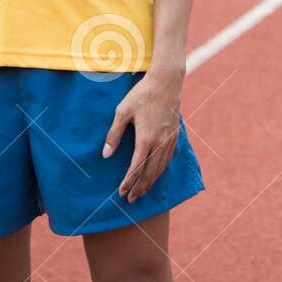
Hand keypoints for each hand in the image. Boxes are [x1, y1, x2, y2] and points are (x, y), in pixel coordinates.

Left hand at [102, 68, 182, 202]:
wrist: (166, 82)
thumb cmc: (141, 95)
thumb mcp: (122, 112)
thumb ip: (114, 134)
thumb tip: (106, 154)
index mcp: (146, 138)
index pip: (136, 167)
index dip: (128, 182)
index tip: (121, 192)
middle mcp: (160, 143)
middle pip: (150, 172)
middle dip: (140, 187)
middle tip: (131, 199)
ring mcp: (170, 140)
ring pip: (161, 168)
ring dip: (151, 182)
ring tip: (142, 191)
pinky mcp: (175, 135)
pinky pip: (168, 159)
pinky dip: (161, 171)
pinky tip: (156, 174)